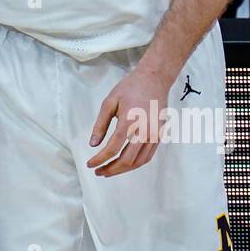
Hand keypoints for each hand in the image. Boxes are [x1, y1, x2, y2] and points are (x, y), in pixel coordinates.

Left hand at [85, 61, 170, 177]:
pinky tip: (123, 164)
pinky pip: (147, 156)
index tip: (89, 164)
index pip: (113, 148)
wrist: (155, 79)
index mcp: (129, 121)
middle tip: (98, 171)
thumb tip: (93, 145)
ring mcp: (154, 135)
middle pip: (127, 160)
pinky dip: (135, 164)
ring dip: (122, 170)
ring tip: (108, 171)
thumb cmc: (130, 88)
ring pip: (138, 162)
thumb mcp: (109, 102)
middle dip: (110, 169)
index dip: (100, 159)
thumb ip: (100, 125)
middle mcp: (144, 131)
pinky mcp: (159, 136)